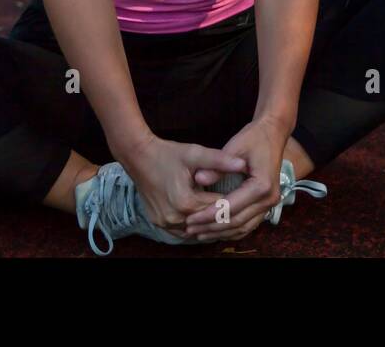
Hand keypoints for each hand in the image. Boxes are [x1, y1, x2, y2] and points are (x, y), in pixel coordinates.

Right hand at [116, 132, 246, 241]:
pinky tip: (205, 217)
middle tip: (239, 206)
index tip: (245, 195)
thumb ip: (219, 160)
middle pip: (207, 220)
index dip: (233, 201)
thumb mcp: (195, 153)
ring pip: (195, 229)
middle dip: (222, 213)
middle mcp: (174, 217)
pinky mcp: (158, 223)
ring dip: (208, 223)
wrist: (138, 157)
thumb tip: (242, 164)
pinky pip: (182, 230)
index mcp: (185, 202)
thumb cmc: (167, 153)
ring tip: (224, 212)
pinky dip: (194, 225)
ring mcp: (164, 223)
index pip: (217, 208)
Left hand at [183, 116, 290, 241]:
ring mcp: (270, 203)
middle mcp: (269, 198)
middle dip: (211, 227)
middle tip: (190, 229)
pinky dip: (232, 231)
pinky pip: (249, 224)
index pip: (230, 207)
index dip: (208, 215)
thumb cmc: (253, 138)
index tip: (189, 219)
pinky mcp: (267, 204)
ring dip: (220, 232)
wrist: (272, 133)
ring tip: (199, 233)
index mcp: (261, 185)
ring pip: (243, 227)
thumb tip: (199, 179)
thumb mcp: (233, 147)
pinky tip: (216, 232)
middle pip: (237, 221)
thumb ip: (216, 165)